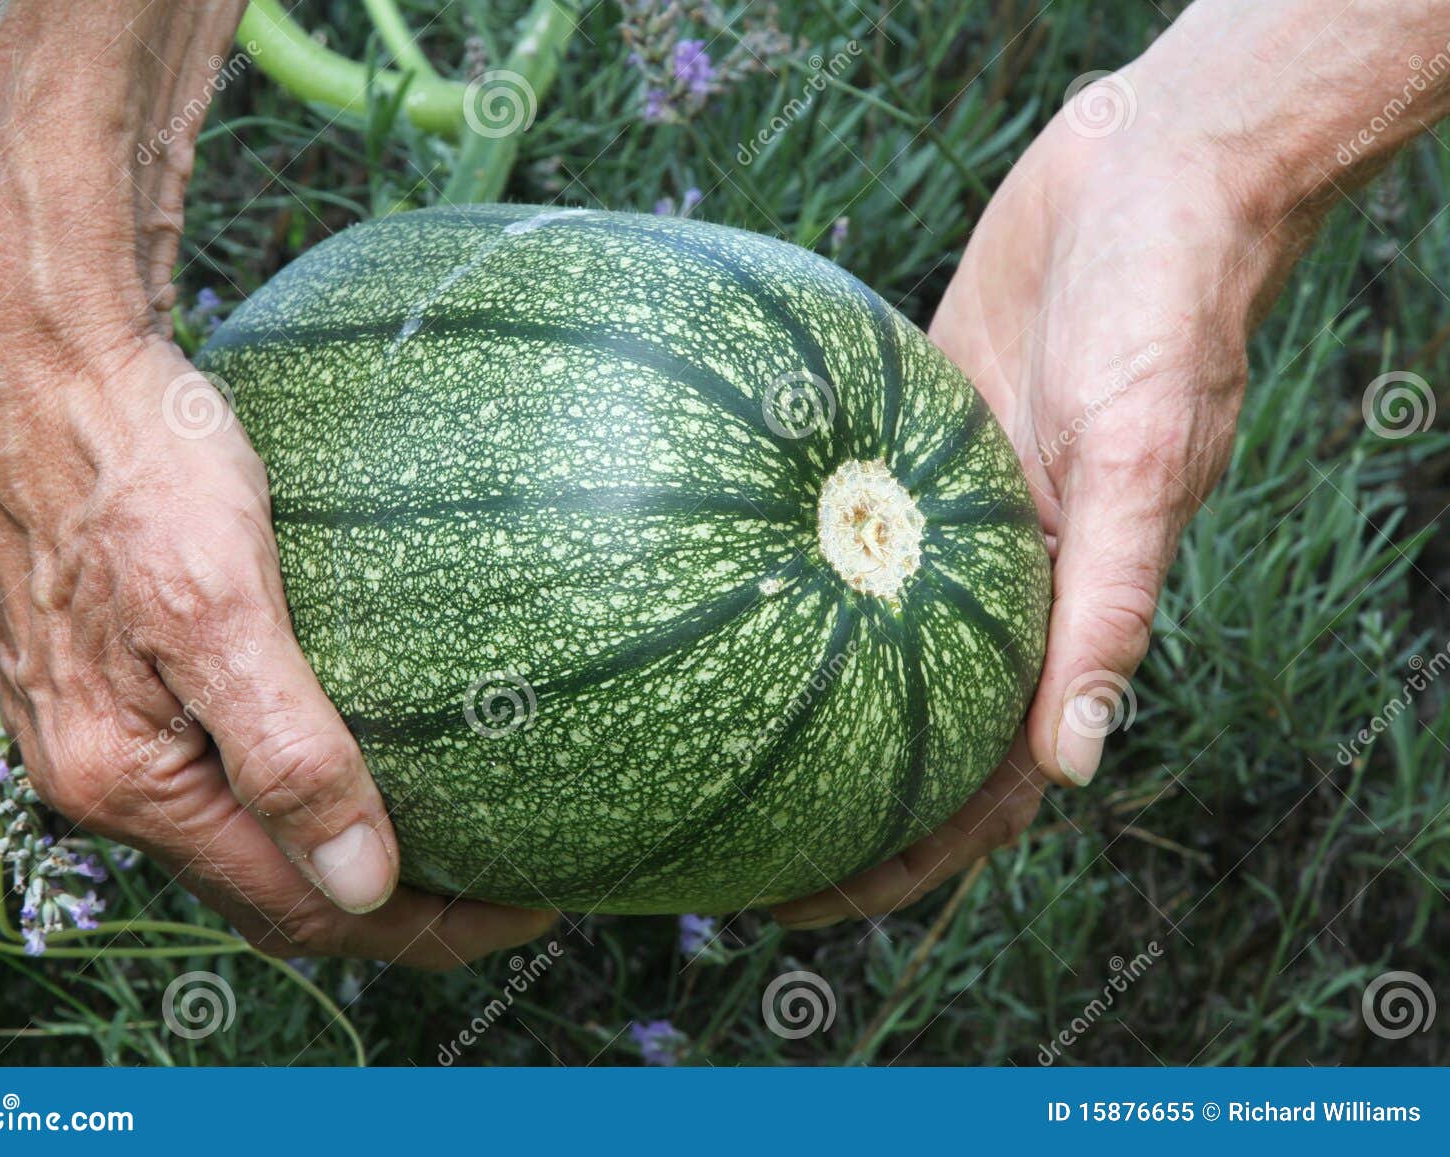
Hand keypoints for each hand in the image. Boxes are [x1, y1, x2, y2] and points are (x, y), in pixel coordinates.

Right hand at [0, 0, 553, 965]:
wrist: (45, 364)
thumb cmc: (134, 467)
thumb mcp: (219, 607)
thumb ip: (285, 754)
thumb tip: (360, 884)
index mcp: (125, 781)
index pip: (292, 906)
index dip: (415, 926)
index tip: (521, 913)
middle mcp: (106, 775)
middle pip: (266, 886)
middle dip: (383, 903)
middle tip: (500, 889)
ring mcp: (110, 726)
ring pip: (245, 830)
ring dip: (341, 850)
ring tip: (447, 838)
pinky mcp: (126, 673)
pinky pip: (226, 764)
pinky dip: (303, 783)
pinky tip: (367, 746)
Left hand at [773, 104, 1303, 928]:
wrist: (1145, 181)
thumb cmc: (1166, 316)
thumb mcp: (1141, 462)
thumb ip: (1111, 607)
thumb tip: (1074, 762)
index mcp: (1065, 614)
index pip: (980, 781)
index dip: (901, 857)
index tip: (805, 904)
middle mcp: (996, 585)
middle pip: (903, 731)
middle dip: (826, 805)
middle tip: (720, 852)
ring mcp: (944, 521)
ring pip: (863, 639)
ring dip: (794, 699)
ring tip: (694, 740)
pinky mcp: (908, 447)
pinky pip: (836, 527)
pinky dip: (780, 565)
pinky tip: (703, 580)